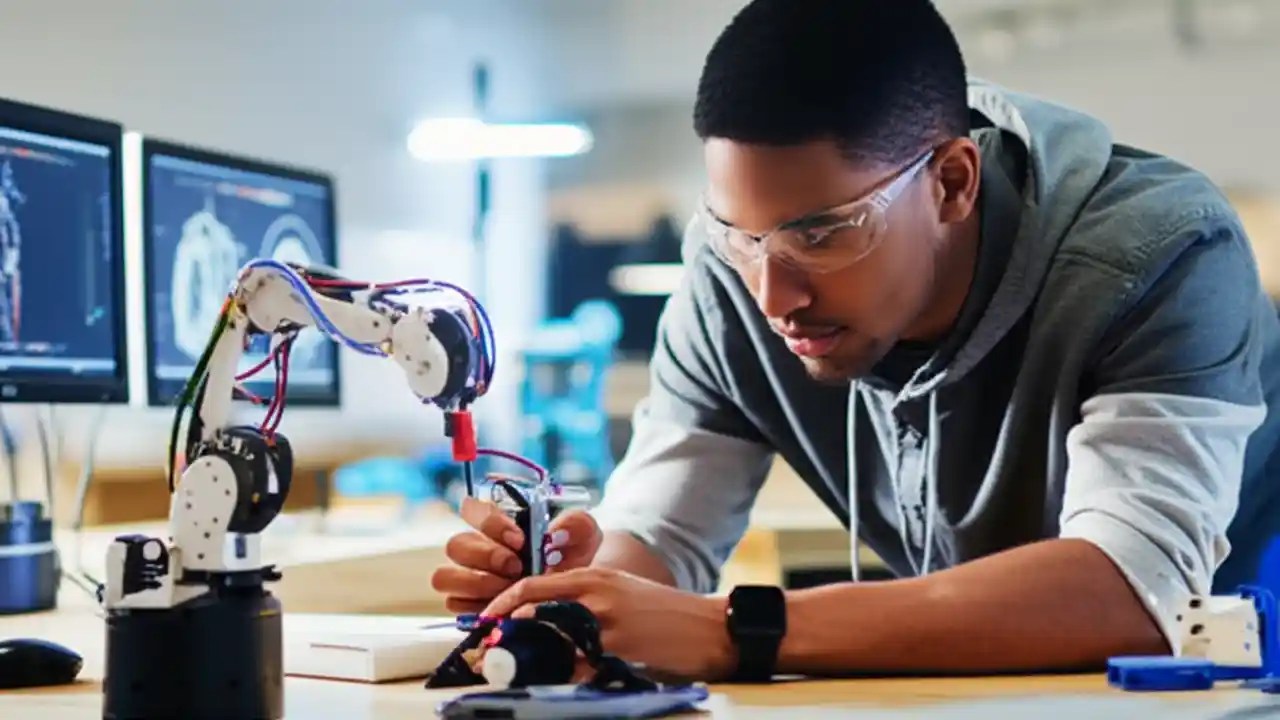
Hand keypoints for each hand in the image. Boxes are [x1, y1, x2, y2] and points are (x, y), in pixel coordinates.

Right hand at [431, 497, 603, 613]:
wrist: (575, 594)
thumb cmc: (572, 558)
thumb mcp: (584, 536)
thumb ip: (576, 523)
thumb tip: (556, 532)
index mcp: (495, 524)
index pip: (471, 509)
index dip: (490, 523)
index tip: (519, 540)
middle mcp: (475, 549)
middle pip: (455, 545)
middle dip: (486, 557)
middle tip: (517, 568)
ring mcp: (466, 578)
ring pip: (445, 576)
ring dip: (476, 584)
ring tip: (508, 589)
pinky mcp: (466, 606)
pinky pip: (453, 605)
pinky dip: (477, 607)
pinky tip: (504, 608)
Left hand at [482, 567, 736, 681]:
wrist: (707, 625)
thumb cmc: (662, 613)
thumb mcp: (618, 593)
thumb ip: (581, 600)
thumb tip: (540, 620)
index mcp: (591, 576)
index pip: (531, 586)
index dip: (500, 605)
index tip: (482, 624)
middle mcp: (594, 592)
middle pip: (532, 609)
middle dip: (506, 633)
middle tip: (489, 654)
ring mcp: (605, 618)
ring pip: (549, 636)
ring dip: (529, 656)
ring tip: (513, 670)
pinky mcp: (619, 644)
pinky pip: (578, 664)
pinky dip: (563, 676)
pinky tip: (557, 683)